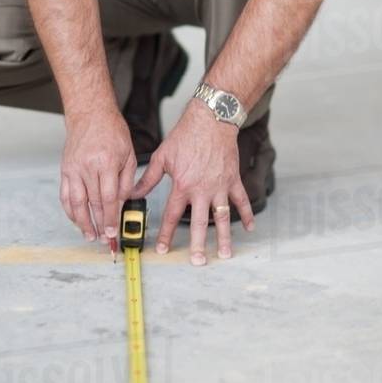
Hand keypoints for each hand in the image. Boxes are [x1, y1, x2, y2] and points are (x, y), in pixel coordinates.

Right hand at [60, 106, 135, 243]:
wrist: (90, 114)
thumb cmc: (111, 131)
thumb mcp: (129, 154)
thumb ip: (127, 180)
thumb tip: (123, 203)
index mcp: (106, 162)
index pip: (109, 198)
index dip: (111, 218)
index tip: (113, 232)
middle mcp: (87, 167)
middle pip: (93, 204)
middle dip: (99, 225)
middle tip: (105, 240)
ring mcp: (73, 169)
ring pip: (76, 203)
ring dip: (83, 223)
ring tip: (90, 236)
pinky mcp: (65, 170)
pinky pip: (65, 195)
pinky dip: (70, 210)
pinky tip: (77, 220)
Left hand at [132, 100, 254, 264]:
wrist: (211, 120)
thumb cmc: (185, 136)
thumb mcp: (162, 157)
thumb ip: (148, 179)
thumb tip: (131, 193)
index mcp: (182, 185)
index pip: (172, 215)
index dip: (166, 234)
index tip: (163, 249)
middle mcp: (202, 190)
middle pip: (200, 223)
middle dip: (198, 245)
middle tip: (197, 262)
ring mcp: (220, 186)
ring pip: (223, 217)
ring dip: (225, 237)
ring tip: (225, 254)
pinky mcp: (233, 180)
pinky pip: (241, 200)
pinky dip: (247, 214)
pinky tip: (250, 229)